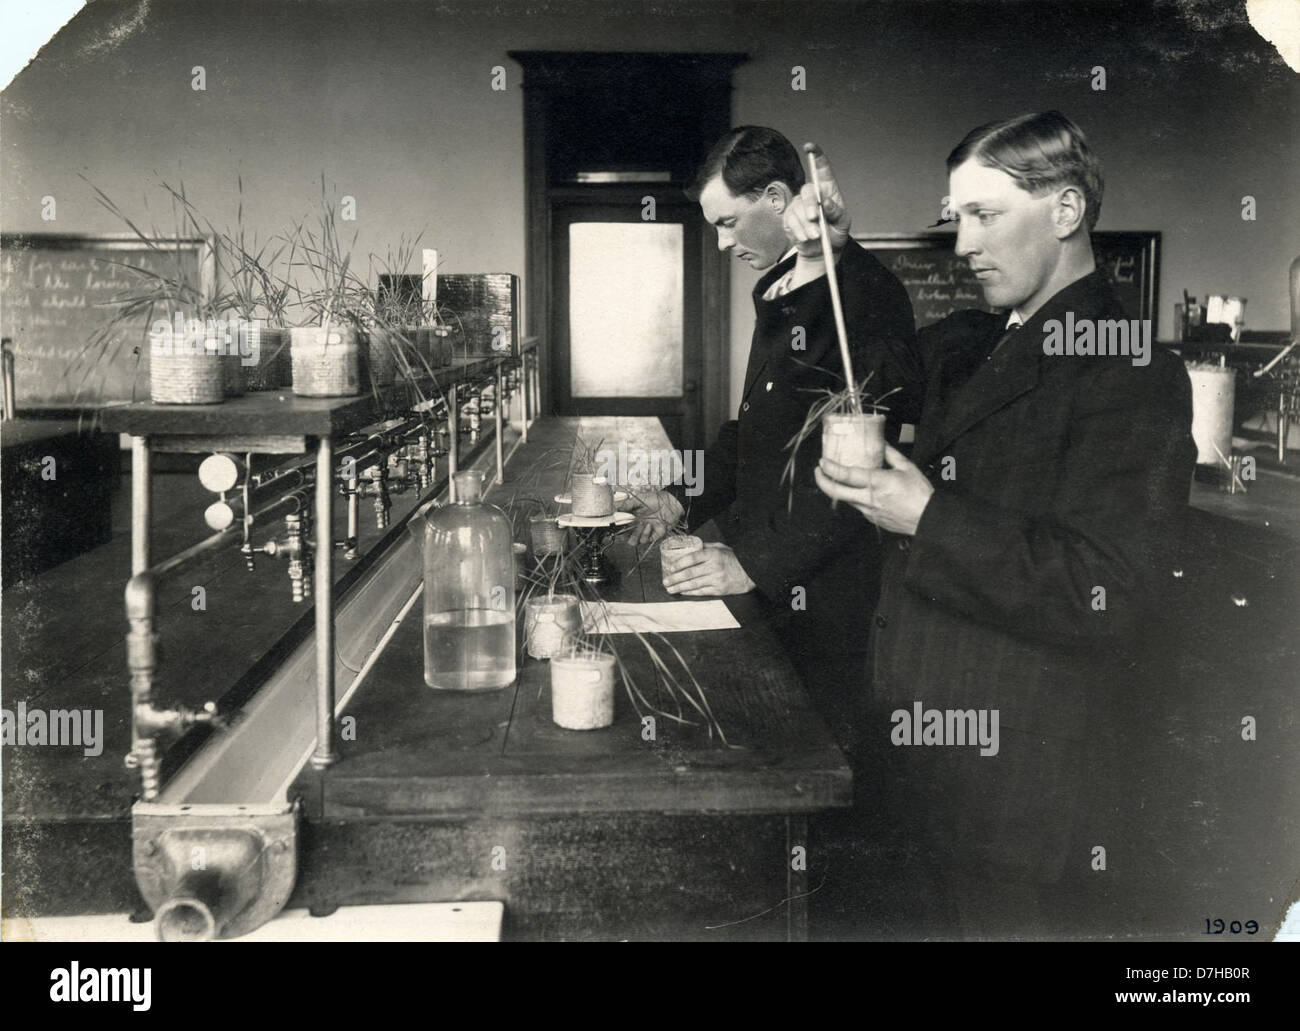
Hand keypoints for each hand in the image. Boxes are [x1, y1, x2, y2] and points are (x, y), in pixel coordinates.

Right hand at [618, 488, 684, 546]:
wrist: (671, 503)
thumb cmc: (656, 500)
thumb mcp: (638, 500)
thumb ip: (626, 505)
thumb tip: (614, 508)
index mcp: (631, 517)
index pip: (619, 526)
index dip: (615, 527)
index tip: (613, 524)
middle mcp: (636, 526)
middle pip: (624, 536)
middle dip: (622, 534)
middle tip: (625, 527)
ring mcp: (644, 532)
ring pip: (632, 541)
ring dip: (634, 535)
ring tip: (640, 524)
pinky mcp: (653, 536)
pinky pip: (644, 540)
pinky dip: (645, 534)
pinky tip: (649, 525)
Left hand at [662, 542, 754, 596]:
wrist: (750, 573)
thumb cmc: (734, 559)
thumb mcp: (721, 548)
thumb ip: (706, 547)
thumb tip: (690, 546)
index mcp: (713, 554)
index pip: (692, 558)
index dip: (679, 563)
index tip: (670, 568)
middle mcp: (714, 567)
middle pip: (690, 573)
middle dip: (675, 578)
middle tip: (665, 581)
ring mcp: (716, 580)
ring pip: (694, 584)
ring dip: (680, 587)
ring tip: (670, 589)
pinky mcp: (719, 590)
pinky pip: (701, 592)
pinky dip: (690, 592)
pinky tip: (682, 592)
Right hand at [783, 142, 850, 257]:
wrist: (822, 251)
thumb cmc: (835, 233)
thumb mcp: (843, 224)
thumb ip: (836, 212)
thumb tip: (825, 203)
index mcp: (828, 190)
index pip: (822, 169)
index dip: (816, 155)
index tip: (810, 147)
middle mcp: (812, 194)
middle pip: (808, 191)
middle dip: (811, 205)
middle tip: (815, 218)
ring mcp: (799, 206)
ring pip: (799, 209)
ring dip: (807, 224)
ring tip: (816, 236)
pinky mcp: (789, 218)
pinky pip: (791, 221)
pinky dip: (800, 231)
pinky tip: (806, 238)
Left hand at [814, 443, 933, 535]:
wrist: (928, 519)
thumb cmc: (920, 493)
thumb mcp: (907, 468)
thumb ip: (890, 454)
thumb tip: (880, 443)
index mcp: (878, 483)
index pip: (847, 476)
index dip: (831, 468)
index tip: (822, 461)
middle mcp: (869, 498)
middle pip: (837, 492)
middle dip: (822, 481)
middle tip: (818, 471)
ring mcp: (868, 511)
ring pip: (846, 500)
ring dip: (837, 489)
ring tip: (835, 478)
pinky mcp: (871, 519)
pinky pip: (857, 506)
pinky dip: (853, 497)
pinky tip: (856, 490)